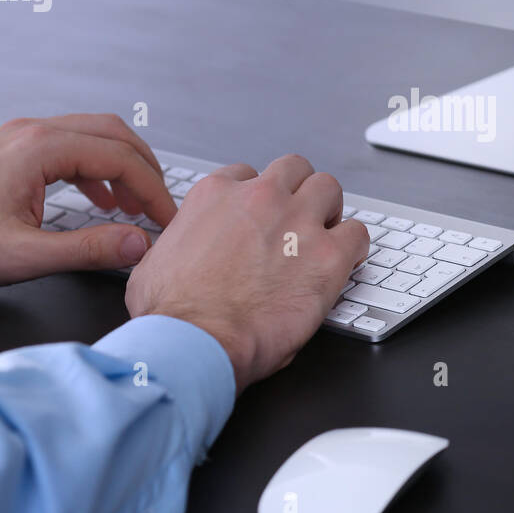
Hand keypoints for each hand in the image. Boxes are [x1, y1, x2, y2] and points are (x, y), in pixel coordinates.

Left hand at [0, 114, 176, 288]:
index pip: (121, 158)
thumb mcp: (24, 256)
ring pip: (92, 135)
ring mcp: (21, 136)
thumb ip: (88, 250)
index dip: (153, 190)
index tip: (166, 218)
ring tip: (133, 205)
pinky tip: (97, 198)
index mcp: (40, 148)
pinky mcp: (12, 148)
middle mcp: (32, 131)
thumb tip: (136, 244)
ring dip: (120, 167)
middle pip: (113, 134)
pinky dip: (94, 168)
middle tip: (159, 205)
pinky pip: (69, 145)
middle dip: (144, 170)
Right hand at [124, 154, 369, 394]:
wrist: (196, 342)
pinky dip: (354, 246)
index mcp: (216, 195)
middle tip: (298, 220)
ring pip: (329, 188)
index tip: (261, 219)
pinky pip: (358, 232)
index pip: (248, 175)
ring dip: (329, 210)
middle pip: (294, 170)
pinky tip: (345, 262)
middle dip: (298, 192)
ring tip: (324, 235)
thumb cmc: (173, 314)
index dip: (258, 199)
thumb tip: (180, 255)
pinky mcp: (328, 254)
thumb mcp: (155, 262)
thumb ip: (179, 244)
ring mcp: (297, 222)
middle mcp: (260, 199)